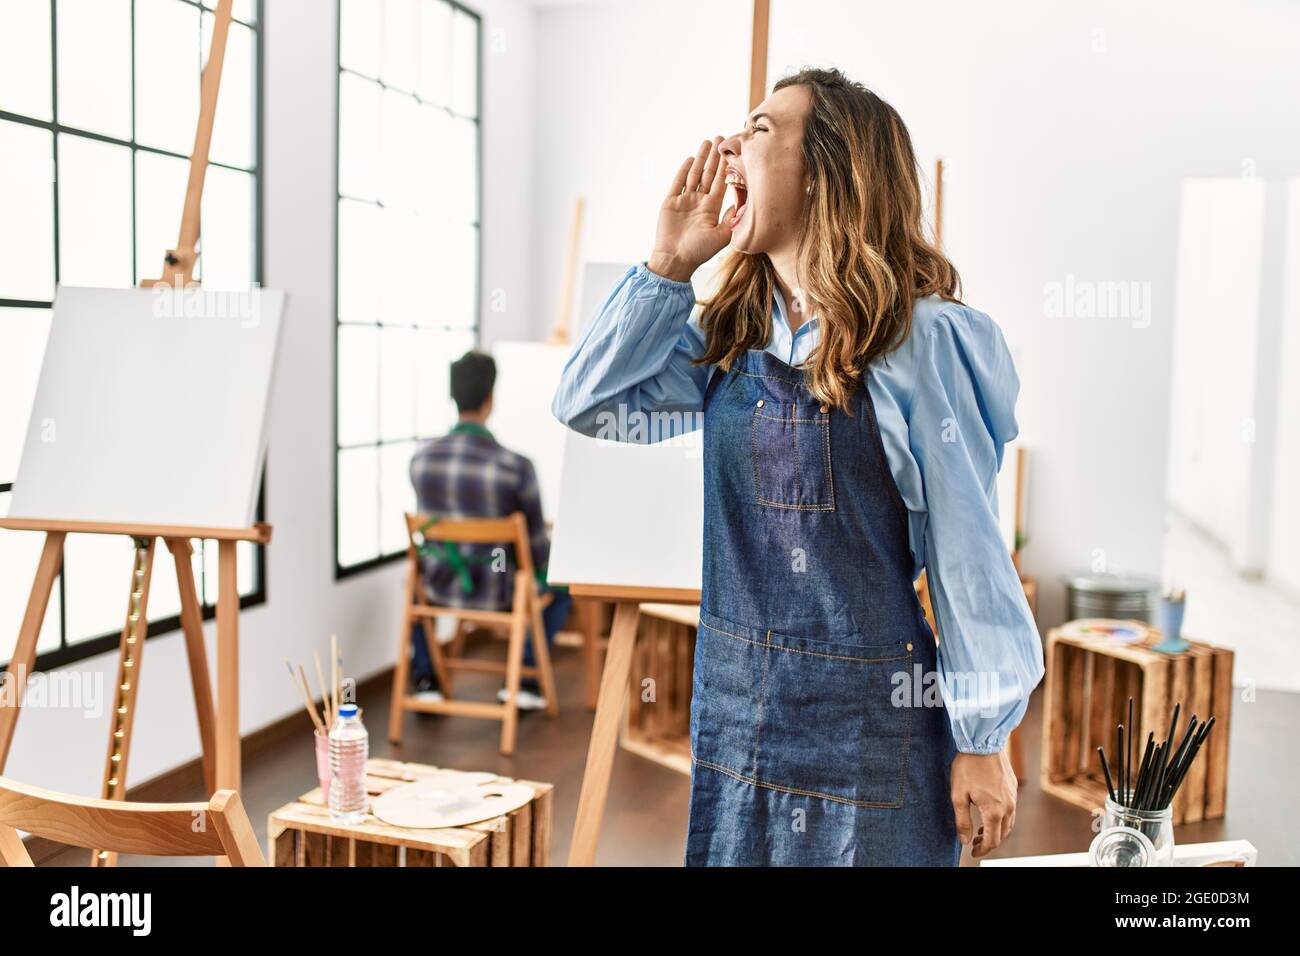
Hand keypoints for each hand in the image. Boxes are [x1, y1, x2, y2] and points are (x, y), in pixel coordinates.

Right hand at [647, 137, 733, 282]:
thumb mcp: (721, 237)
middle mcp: (699, 202)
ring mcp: (685, 200)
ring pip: (694, 174)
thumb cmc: (699, 252)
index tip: (732, 152)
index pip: (721, 183)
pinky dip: (684, 170)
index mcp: (712, 208)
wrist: (675, 260)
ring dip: (701, 158)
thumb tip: (741, 202)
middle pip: (708, 174)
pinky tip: (692, 158)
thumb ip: (731, 219)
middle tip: (721, 138)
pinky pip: (678, 182)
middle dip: (715, 157)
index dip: (726, 167)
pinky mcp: (671, 202)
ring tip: (707, 142)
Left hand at [951, 749, 1017, 858]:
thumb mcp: (958, 795)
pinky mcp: (1013, 788)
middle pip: (1002, 834)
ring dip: (996, 831)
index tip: (973, 853)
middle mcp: (1008, 807)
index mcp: (994, 811)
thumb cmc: (967, 768)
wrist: (983, 743)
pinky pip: (1011, 810)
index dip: (982, 850)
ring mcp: (1013, 797)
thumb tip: (965, 841)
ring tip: (981, 831)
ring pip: (1009, 823)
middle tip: (975, 843)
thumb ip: (962, 821)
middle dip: (989, 842)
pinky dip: (1002, 818)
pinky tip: (989, 813)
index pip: (992, 841)